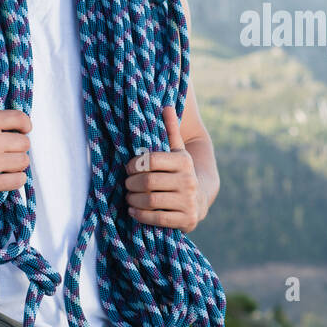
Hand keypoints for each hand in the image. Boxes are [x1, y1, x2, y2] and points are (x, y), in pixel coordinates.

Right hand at [0, 57, 31, 204]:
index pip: (22, 120)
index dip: (24, 126)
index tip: (18, 131)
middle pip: (25, 143)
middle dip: (17, 148)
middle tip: (5, 151)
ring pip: (24, 162)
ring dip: (16, 165)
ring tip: (3, 164)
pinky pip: (18, 180)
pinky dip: (14, 180)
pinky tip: (2, 177)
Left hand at [124, 105, 203, 232]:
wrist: (200, 199)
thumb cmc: (180, 172)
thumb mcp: (177, 151)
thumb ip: (170, 130)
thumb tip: (166, 106)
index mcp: (184, 161)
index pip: (151, 160)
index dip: (134, 164)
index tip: (128, 168)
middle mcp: (189, 181)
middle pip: (147, 181)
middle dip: (131, 184)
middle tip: (126, 184)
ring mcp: (188, 201)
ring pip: (150, 200)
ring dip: (133, 199)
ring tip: (129, 196)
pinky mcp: (186, 219)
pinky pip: (157, 219)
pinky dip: (141, 215)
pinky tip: (134, 210)